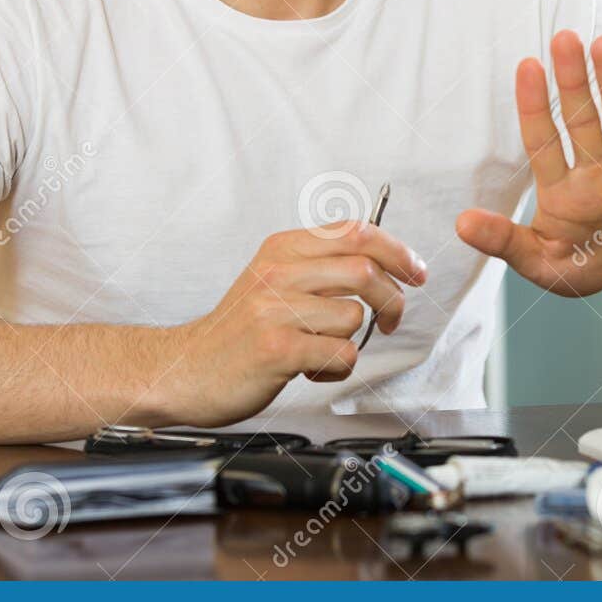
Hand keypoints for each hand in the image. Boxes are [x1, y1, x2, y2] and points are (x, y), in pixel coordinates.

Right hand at [159, 223, 426, 425]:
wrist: (186, 369)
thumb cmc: (239, 331)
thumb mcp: (274, 279)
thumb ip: (320, 265)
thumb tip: (383, 261)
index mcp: (282, 249)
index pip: (356, 231)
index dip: (397, 251)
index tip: (415, 272)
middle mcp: (278, 272)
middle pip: (365, 270)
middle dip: (392, 299)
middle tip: (391, 319)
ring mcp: (274, 309)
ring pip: (354, 317)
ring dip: (351, 342)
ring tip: (322, 351)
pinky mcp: (276, 348)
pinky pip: (340, 354)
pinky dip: (337, 369)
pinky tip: (311, 370)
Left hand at [456, 30, 601, 297]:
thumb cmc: (591, 265)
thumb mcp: (543, 264)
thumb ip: (505, 243)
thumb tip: (460, 224)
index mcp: (559, 186)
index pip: (542, 138)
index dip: (534, 104)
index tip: (527, 65)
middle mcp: (592, 165)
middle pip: (580, 116)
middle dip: (572, 78)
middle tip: (564, 38)